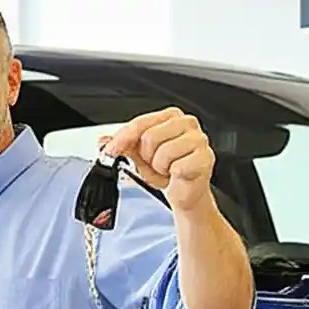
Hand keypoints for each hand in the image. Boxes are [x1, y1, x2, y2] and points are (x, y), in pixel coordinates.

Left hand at [99, 107, 215, 211]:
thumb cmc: (167, 170)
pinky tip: (177, 175)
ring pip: (163, 152)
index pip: (141, 122)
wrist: (185, 192)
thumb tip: (104, 140)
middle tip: (155, 164)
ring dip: (160, 167)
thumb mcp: (139, 155)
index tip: (111, 150)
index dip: (123, 138)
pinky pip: (178, 166)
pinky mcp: (205, 158)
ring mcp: (199, 139)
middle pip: (150, 137)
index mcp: (170, 116)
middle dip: (147, 157)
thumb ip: (123, 144)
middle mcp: (187, 123)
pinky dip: (173, 175)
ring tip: (167, 170)